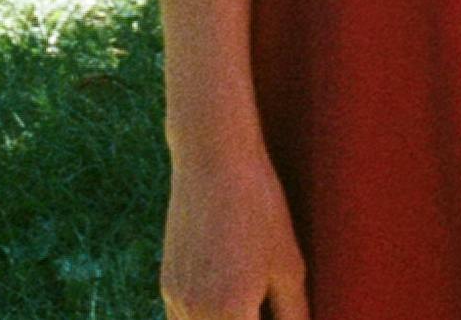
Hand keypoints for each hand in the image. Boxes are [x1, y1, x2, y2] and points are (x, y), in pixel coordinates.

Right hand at [161, 143, 310, 318]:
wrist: (212, 157)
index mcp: (230, 314)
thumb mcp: (288, 264)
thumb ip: (294, 315)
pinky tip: (230, 301)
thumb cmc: (259, 206)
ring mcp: (175, 301)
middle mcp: (195, 315)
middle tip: (263, 309)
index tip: (274, 315)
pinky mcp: (167, 284)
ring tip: (250, 306)